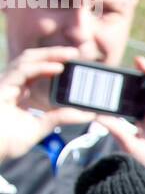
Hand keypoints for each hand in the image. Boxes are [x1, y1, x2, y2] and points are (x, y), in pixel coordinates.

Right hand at [0, 45, 88, 159]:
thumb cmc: (8, 140)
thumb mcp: (40, 127)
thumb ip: (59, 118)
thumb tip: (86, 114)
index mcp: (19, 91)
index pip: (38, 71)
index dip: (54, 64)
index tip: (74, 64)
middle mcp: (12, 83)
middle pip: (33, 60)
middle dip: (54, 54)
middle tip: (76, 53)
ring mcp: (6, 82)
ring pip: (28, 60)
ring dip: (50, 55)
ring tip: (70, 55)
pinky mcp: (2, 85)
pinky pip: (23, 71)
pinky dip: (42, 67)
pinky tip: (58, 67)